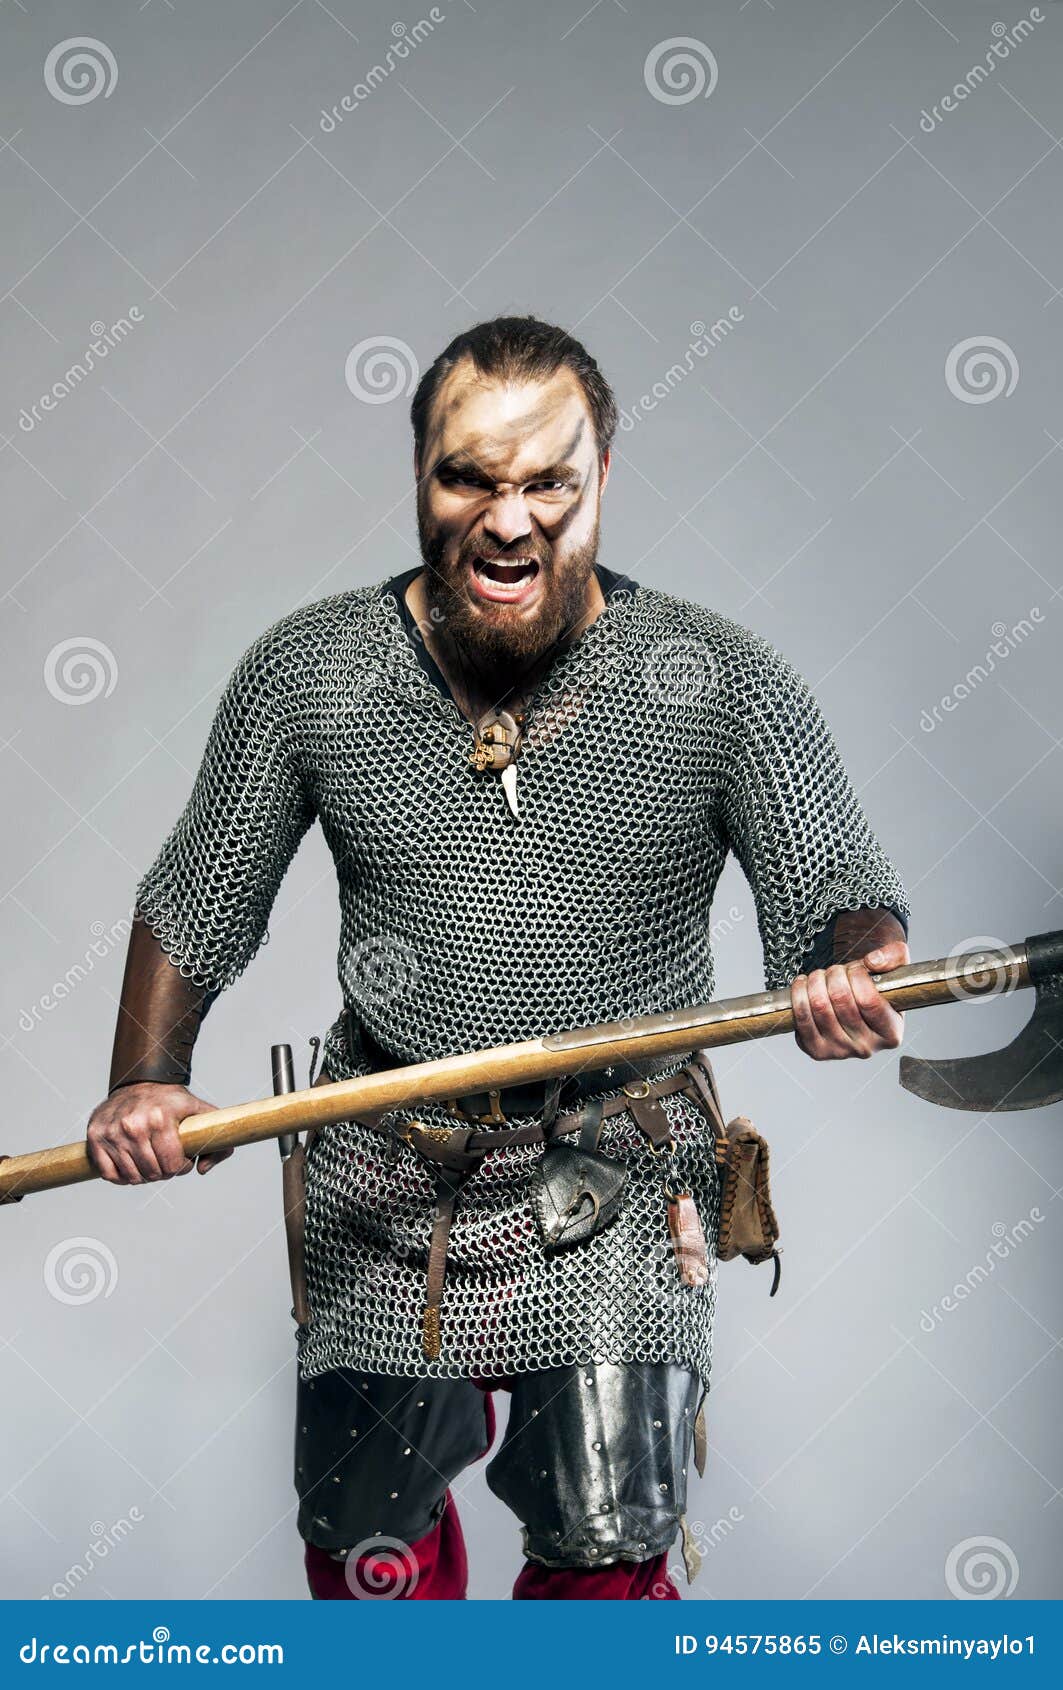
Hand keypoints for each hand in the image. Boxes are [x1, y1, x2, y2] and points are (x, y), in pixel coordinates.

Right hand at [86, 1082, 231, 1183]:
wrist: (139, 1082)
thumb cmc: (171, 1101)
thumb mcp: (200, 1112)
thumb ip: (216, 1142)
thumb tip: (202, 1169)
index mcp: (160, 1119)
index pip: (172, 1164)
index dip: (182, 1168)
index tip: (183, 1160)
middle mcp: (133, 1125)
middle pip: (153, 1173)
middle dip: (164, 1172)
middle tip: (167, 1161)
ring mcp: (112, 1132)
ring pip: (132, 1177)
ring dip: (144, 1176)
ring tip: (151, 1161)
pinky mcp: (95, 1136)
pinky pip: (109, 1174)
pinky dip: (122, 1177)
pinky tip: (132, 1166)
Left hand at [791, 938, 908, 1060]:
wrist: (853, 1004)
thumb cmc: (876, 988)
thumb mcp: (897, 967)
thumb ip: (895, 956)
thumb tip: (872, 962)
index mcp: (891, 1034)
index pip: (869, 1001)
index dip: (857, 976)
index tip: (855, 968)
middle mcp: (867, 1048)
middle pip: (841, 1000)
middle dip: (835, 974)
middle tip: (836, 970)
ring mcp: (840, 1051)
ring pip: (819, 1006)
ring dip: (816, 981)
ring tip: (821, 976)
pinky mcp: (816, 1050)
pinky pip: (801, 1018)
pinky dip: (798, 994)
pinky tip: (804, 985)